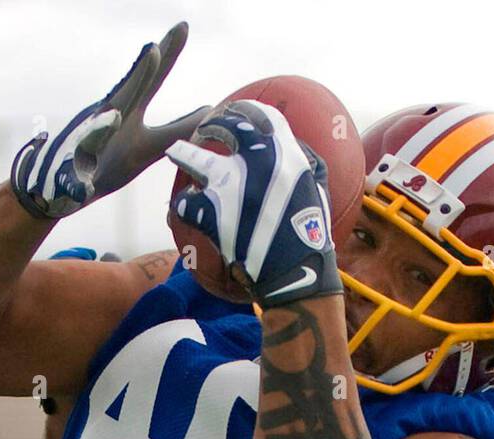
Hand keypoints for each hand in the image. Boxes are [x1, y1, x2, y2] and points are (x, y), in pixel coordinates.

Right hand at [10, 21, 208, 218]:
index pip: (151, 80)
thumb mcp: (149, 146)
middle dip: (138, 76)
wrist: (64, 186)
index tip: (183, 25)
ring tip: (114, 117)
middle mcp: (107, 121)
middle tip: (153, 49)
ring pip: (96, 133)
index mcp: (128, 112)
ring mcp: (87, 146)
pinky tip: (82, 185)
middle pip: (126, 96)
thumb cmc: (109, 161)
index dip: (167, 54)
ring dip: (103, 125)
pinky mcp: (72, 175)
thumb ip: (177, 128)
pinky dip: (77, 181)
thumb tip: (209, 112)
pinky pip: (74, 179)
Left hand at [166, 101, 341, 307]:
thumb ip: (306, 162)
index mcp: (283, 152)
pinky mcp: (210, 213)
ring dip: (183, 153)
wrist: (295, 272)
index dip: (245, 110)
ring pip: (193, 158)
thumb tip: (297, 145)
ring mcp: (228, 185)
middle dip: (213, 125)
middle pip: (224, 128)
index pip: (259, 114)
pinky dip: (183, 204)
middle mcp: (254, 161)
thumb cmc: (311, 235)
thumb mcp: (318, 190)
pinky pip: (185, 202)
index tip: (236, 110)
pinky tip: (183, 205)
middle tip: (206, 129)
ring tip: (176, 151)